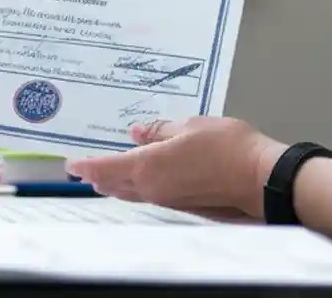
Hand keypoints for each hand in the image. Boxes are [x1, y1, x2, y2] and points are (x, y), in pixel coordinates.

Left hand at [67, 116, 286, 218]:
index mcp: (149, 166)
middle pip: (114, 184)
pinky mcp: (182, 205)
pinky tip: (139, 181)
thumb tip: (138, 132)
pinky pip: (148, 196)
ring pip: (130, 193)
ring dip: (114, 184)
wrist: (259, 177)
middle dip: (97, 176)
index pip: (107, 167)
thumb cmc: (229, 147)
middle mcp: (153, 188)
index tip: (72, 164)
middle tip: (82, 170)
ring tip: (103, 178)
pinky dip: (135, 188)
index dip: (87, 165)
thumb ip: (161, 131)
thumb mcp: (192, 126)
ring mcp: (167, 199)